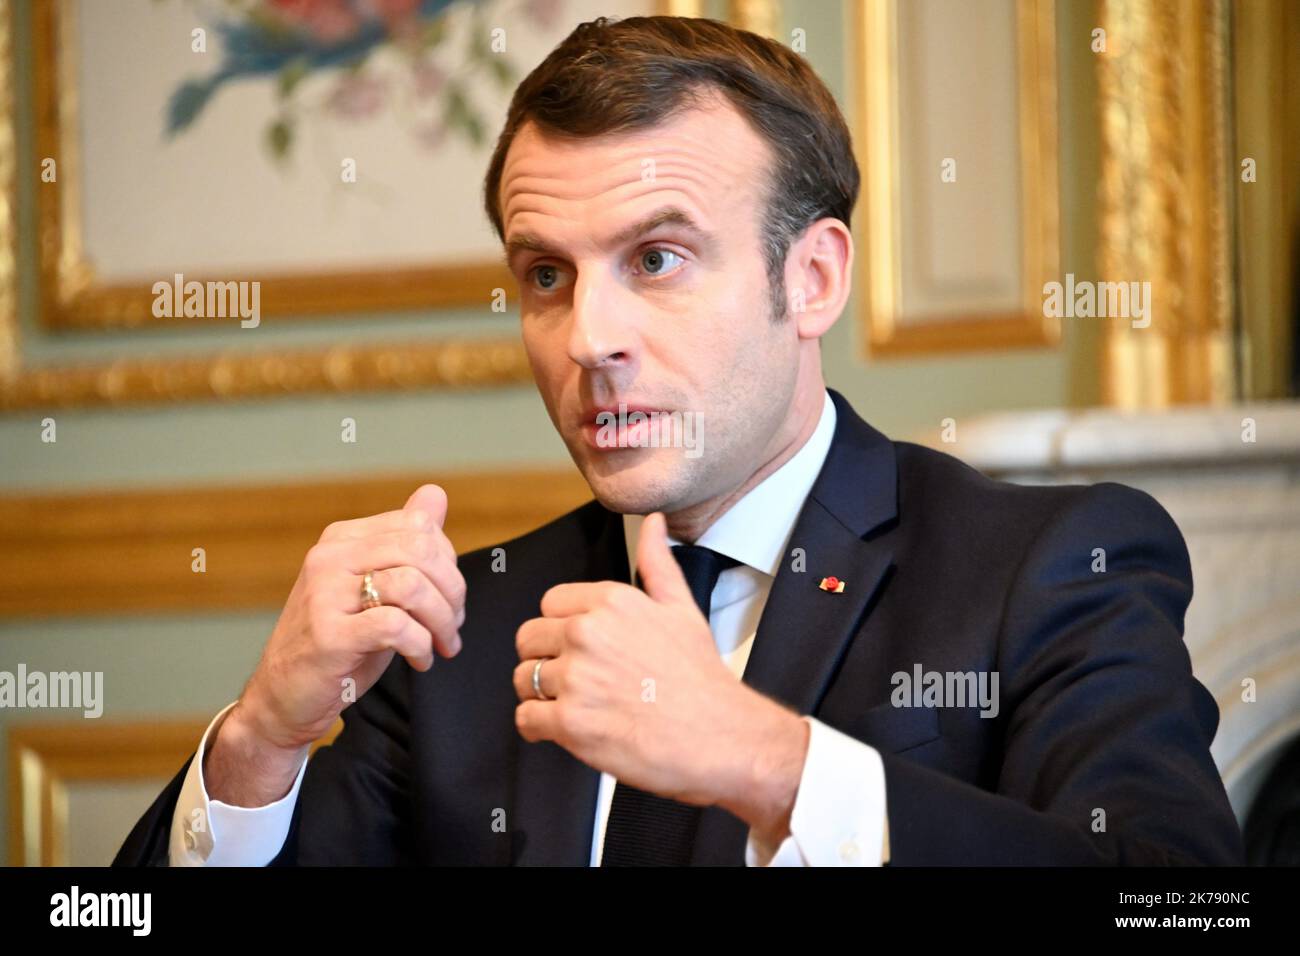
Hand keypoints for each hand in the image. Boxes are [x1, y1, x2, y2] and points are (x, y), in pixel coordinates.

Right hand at [237, 483, 465, 752]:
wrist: (283, 698)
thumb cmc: (338, 644)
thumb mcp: (375, 588)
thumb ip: (405, 543)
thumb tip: (436, 494)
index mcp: (343, 539)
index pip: (418, 525)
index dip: (449, 563)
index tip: (452, 599)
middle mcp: (330, 557)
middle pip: (421, 550)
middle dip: (453, 592)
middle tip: (453, 626)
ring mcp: (325, 594)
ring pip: (413, 585)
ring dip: (442, 622)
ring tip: (441, 645)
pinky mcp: (328, 635)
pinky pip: (396, 626)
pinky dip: (421, 645)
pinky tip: (420, 660)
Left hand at [512, 512, 806, 834]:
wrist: (721, 736)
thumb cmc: (701, 679)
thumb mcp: (682, 608)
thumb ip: (657, 563)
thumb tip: (653, 523)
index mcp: (610, 602)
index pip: (549, 603)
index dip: (562, 628)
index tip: (579, 647)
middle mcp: (588, 634)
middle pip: (528, 638)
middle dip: (545, 658)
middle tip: (577, 679)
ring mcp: (576, 678)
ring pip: (523, 678)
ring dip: (542, 695)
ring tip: (578, 704)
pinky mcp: (569, 722)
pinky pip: (526, 718)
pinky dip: (540, 727)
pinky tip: (569, 728)